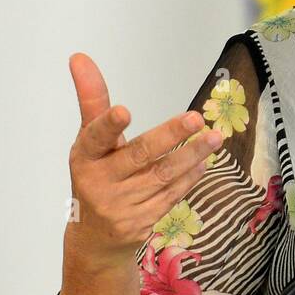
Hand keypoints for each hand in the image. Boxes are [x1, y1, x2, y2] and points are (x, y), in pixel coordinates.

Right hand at [63, 52, 221, 267]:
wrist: (95, 237)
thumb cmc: (96, 174)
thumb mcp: (89, 139)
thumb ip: (92, 99)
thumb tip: (79, 57)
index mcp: (85, 157)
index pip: (95, 138)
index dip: (108, 125)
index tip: (124, 111)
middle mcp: (100, 182)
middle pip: (139, 155)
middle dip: (169, 136)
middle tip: (196, 117)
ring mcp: (120, 206)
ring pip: (162, 176)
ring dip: (191, 155)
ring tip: (215, 137)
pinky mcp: (140, 223)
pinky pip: (170, 196)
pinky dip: (189, 178)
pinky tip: (204, 162)